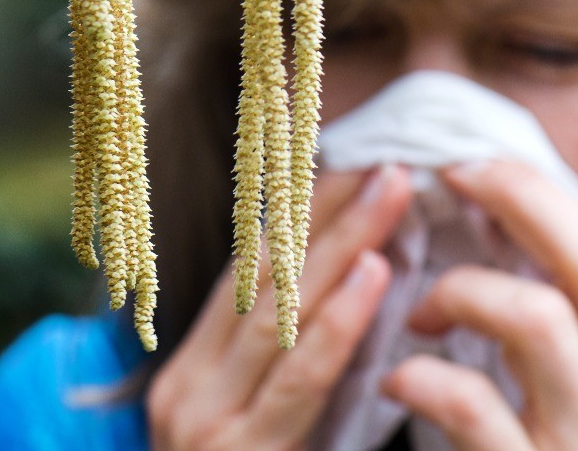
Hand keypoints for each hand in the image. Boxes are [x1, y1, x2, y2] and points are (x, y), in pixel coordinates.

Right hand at [147, 165, 411, 449]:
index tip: (347, 163)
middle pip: (262, 275)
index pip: (247, 275)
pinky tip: (374, 271)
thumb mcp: (255, 431)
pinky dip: (340, 317)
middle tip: (378, 155)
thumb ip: (286, 370)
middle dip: (323, 207)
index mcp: (190, 375)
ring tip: (389, 188)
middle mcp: (187, 388)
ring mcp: (206, 419)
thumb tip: (352, 286)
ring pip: (281, 309)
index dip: (296, 213)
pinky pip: (300, 373)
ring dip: (343, 241)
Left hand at [380, 160, 577, 449]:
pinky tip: (400, 377)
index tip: (477, 169)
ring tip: (420, 312)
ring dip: (463, 293)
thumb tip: (528, 250)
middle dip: (517, 198)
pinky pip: (475, 407)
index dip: (539, 198)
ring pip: (537, 319)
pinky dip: (426, 376)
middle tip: (449, 176)